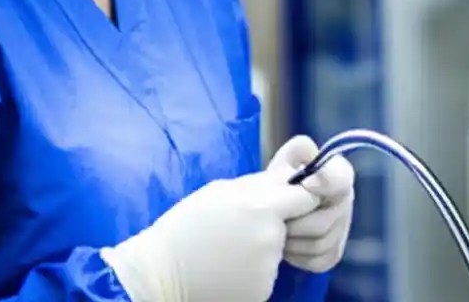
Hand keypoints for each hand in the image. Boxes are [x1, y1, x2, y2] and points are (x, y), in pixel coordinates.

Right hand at [101, 160, 319, 301]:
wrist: (161, 273)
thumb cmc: (185, 226)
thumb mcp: (219, 191)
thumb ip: (259, 185)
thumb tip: (289, 177)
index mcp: (261, 207)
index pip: (308, 195)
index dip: (298, 195)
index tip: (285, 198)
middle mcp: (270, 238)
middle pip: (292, 225)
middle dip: (275, 223)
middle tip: (240, 226)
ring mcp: (268, 268)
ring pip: (277, 250)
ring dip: (262, 247)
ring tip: (228, 248)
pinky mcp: (262, 290)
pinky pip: (266, 272)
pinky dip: (253, 270)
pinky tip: (228, 267)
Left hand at [269, 136, 354, 272]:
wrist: (273, 212)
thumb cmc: (279, 184)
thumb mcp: (283, 164)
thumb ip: (296, 153)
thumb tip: (309, 150)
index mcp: (336, 175)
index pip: (342, 178)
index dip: (327, 182)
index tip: (308, 185)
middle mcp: (344, 201)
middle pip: (325, 221)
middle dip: (295, 221)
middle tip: (277, 217)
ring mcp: (341, 229)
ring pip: (320, 244)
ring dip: (292, 240)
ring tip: (277, 230)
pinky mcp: (333, 253)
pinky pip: (318, 261)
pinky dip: (296, 256)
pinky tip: (285, 246)